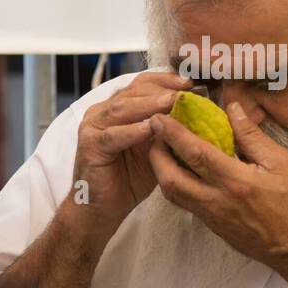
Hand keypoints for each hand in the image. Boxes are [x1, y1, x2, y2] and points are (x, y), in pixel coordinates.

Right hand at [70, 71, 190, 235]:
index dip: (166, 80)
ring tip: (172, 102)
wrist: (104, 207)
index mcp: (117, 107)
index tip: (190, 82)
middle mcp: (102, 111)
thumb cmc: (130, 177)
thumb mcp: (154, 147)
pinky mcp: (89, 146)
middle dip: (161, 90)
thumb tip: (197, 112)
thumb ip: (167, 128)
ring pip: (122, 108)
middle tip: (186, 91)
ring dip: (149, 104)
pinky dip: (132, 131)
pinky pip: (113, 135)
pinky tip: (151, 128)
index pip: (142, 84)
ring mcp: (93, 127)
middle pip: (133, 91)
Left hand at [147, 101, 287, 267]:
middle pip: (171, 179)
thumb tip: (232, 108)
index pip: (196, 154)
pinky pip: (184, 202)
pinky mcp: (211, 226)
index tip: (160, 118)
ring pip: (172, 194)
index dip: (173, 134)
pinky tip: (181, 169)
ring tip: (163, 149)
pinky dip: (175, 183)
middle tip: (155, 133)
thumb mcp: (280, 162)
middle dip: (155, 154)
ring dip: (161, 170)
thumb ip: (251, 136)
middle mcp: (217, 201)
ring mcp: (211, 217)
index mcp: (236, 181)